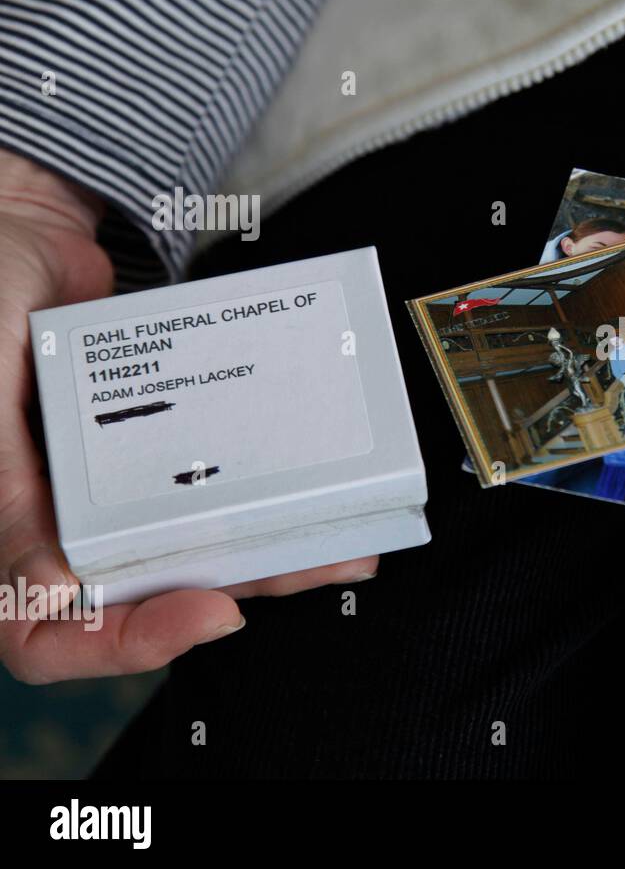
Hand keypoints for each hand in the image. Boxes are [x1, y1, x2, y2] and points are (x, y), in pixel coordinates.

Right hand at [0, 152, 378, 683]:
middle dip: (236, 588)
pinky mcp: (152, 447)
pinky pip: (207, 482)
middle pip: (140, 595)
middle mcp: (49, 520)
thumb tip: (55, 590)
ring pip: (188, 544)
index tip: (210, 612)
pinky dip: (256, 487)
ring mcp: (106, 486)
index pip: (41, 635)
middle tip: (319, 561)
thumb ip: (6, 488)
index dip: (123, 647)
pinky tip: (311, 480)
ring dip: (267, 546)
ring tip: (344, 536)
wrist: (16, 222)